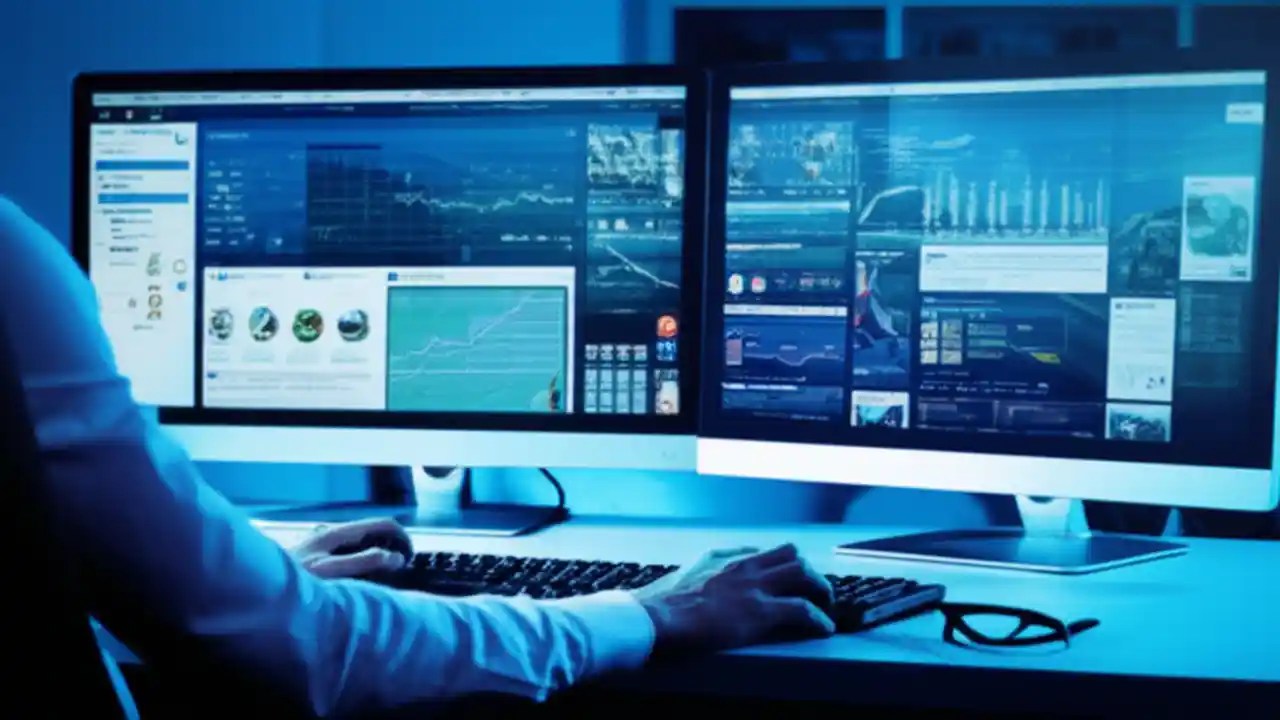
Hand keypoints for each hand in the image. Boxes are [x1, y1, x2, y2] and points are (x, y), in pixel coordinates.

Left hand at [291, 518, 410, 578]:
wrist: (248, 589)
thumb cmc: (286, 581)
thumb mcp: (330, 572)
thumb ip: (364, 563)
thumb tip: (395, 558)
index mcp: (335, 532)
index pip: (382, 523)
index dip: (402, 538)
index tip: (411, 558)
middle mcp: (328, 533)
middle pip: (372, 531)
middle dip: (391, 546)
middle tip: (401, 569)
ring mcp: (319, 544)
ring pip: (359, 543)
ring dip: (375, 554)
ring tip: (383, 577)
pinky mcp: (312, 557)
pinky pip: (345, 554)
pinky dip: (359, 562)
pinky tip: (355, 581)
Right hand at [630, 543, 835, 657]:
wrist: (654, 619)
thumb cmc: (656, 607)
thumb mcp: (675, 583)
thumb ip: (690, 580)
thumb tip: (687, 590)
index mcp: (719, 558)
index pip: (760, 551)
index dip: (777, 565)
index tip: (783, 577)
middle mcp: (741, 565)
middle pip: (789, 553)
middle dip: (806, 571)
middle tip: (812, 590)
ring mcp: (753, 586)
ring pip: (803, 572)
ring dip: (819, 588)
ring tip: (824, 606)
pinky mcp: (761, 611)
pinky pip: (803, 610)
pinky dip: (819, 619)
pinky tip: (823, 628)